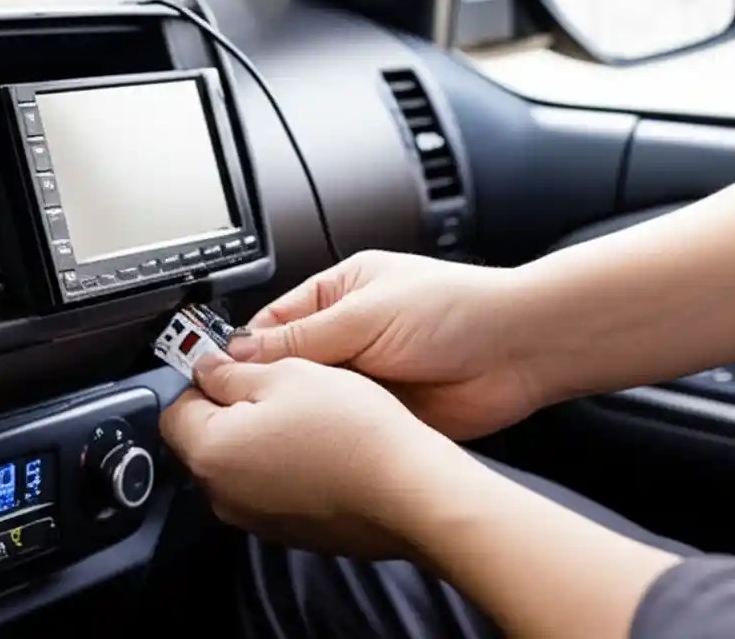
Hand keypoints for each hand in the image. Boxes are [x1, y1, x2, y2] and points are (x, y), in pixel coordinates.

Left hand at [160, 354, 477, 557]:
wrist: (410, 493)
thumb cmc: (353, 433)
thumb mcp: (287, 374)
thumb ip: (232, 370)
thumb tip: (205, 366)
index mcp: (211, 452)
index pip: (173, 409)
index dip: (202, 380)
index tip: (232, 365)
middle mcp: (223, 494)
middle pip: (204, 440)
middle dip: (232, 409)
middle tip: (279, 386)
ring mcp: (255, 518)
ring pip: (240, 464)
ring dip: (261, 438)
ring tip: (307, 416)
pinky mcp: (288, 531)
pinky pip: (270, 488)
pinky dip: (285, 467)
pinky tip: (322, 449)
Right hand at [227, 250, 543, 439]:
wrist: (520, 351)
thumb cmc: (458, 310)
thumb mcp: (364, 315)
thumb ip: (300, 339)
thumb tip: (242, 351)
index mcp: (337, 293)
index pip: (270, 323)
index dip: (242, 349)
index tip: (214, 374)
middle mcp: (347, 334)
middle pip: (287, 366)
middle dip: (270, 385)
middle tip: (244, 406)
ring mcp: (366, 376)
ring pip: (313, 401)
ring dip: (304, 411)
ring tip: (285, 422)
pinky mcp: (385, 414)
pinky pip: (344, 426)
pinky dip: (332, 434)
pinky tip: (320, 439)